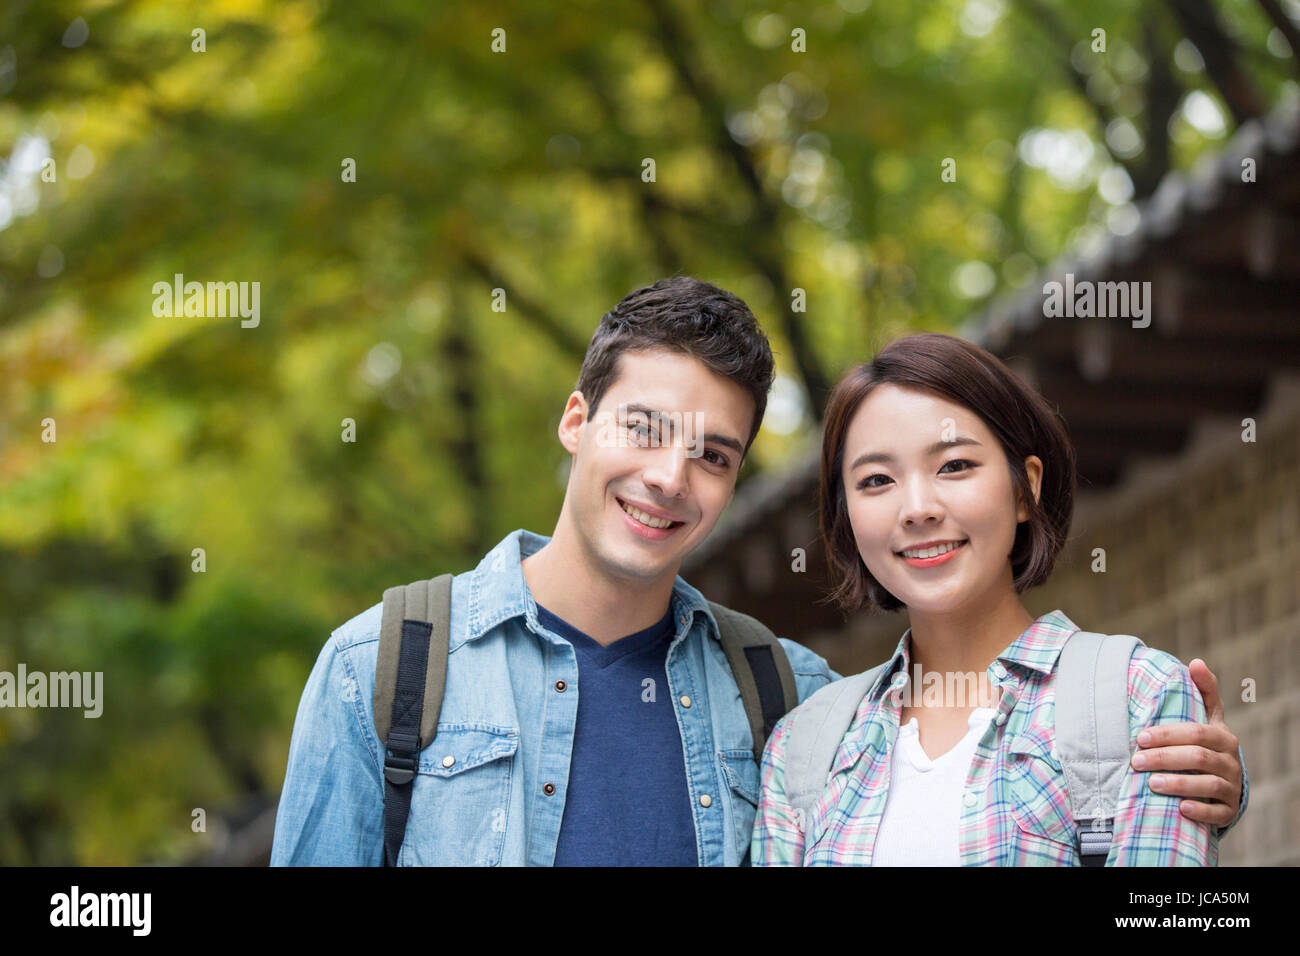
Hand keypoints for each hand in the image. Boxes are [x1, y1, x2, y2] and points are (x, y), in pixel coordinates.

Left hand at [1131, 659, 1241, 827]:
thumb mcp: (1209, 718)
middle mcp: (1231, 761)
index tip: (1140, 737)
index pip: (1195, 732)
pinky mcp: (1229, 810)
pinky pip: (1218, 812)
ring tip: (1151, 783)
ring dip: (1178, 783)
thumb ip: (1204, 692)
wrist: (1226, 782)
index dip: (1167, 734)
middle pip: (1197, 757)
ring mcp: (1232, 787)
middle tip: (1136, 761)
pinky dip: (1199, 810)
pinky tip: (1180, 808)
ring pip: (1208, 784)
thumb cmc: (1206, 744)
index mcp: (1222, 737)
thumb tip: (1196, 662)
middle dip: (1164, 758)